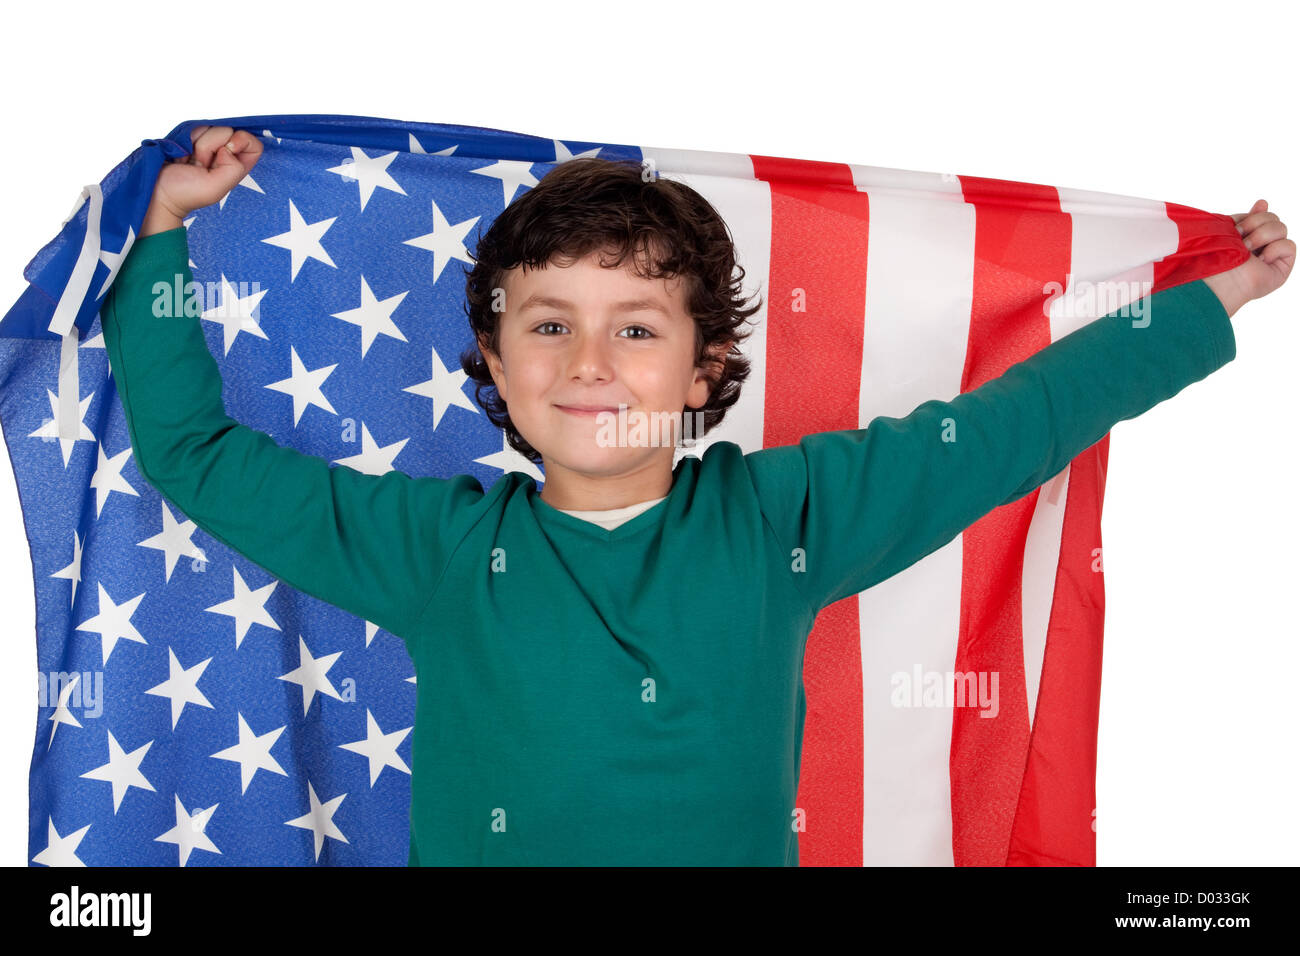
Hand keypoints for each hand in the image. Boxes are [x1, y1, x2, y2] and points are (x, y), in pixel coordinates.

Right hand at [142, 126, 262, 233]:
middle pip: (228, 130)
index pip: (254, 145)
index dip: (243, 141)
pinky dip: (185, 139)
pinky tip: (180, 154)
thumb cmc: (185, 194)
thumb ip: (233, 168)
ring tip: (187, 161)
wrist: (156, 190)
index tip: (226, 149)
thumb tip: (229, 146)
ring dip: (195, 144)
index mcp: (236, 167)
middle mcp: (224, 154)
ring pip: (208, 127)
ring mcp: (206, 145)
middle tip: (199, 164)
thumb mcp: (217, 187)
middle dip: (210, 145)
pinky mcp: (190, 138)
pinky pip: (192, 127)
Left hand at [1205, 200, 1293, 314]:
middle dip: (1256, 222)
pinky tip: (1260, 261)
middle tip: (1239, 234)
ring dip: (1262, 235)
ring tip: (1247, 249)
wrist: (1217, 278)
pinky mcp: (1281, 267)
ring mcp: (1271, 256)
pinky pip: (1289, 245)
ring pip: (1281, 228)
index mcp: (1245, 238)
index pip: (1261, 217)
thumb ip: (1244, 218)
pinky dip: (1274, 249)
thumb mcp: (1227, 230)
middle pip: (1273, 218)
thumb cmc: (1214, 257)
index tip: (1259, 205)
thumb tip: (1263, 202)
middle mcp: (1259, 247)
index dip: (1260, 211)